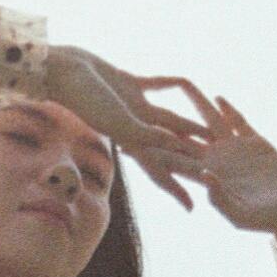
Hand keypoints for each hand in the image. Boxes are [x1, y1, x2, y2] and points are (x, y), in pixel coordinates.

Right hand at [42, 45, 212, 209]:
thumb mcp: (117, 122)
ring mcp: (130, 106)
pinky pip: (154, 84)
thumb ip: (145, 134)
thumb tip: (173, 144)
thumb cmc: (84, 99)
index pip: (158, 171)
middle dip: (190, 160)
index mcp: (130, 142)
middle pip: (168, 149)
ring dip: (188, 125)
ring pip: (167, 119)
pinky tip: (185, 81)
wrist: (61, 71)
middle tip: (215, 171)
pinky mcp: (126, 83)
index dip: (176, 188)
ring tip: (211, 131)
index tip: (195, 205)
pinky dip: (168, 83)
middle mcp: (132, 128)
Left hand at [138, 83, 276, 237]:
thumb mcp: (243, 216)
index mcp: (208, 177)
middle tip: (143, 102)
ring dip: (197, 104)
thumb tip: (203, 175)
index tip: (128, 136)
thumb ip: (221, 198)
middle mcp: (218, 161)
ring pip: (211, 121)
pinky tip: (217, 96)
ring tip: (183, 82)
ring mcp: (237, 151)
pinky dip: (228, 110)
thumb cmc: (271, 222)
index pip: (174, 159)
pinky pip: (239, 122)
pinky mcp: (258, 144)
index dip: (152, 148)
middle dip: (165, 121)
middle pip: (185, 135)